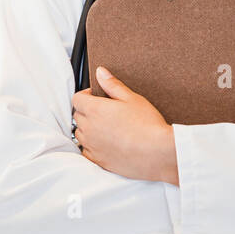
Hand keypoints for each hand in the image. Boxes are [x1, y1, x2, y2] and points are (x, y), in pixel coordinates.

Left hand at [71, 67, 176, 181]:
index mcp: (95, 110)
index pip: (77, 98)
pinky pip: (86, 152)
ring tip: (107, 128)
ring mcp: (92, 146)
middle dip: (88, 111)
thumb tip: (101, 72)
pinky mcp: (98, 161)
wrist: (157, 152)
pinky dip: (92, 147)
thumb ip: (113, 85)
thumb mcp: (132, 98)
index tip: (97, 96)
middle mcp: (89, 128)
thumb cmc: (148, 125)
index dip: (86, 95)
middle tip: (105, 112)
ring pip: (80, 134)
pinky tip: (106, 144)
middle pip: (78, 116)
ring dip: (88, 129)